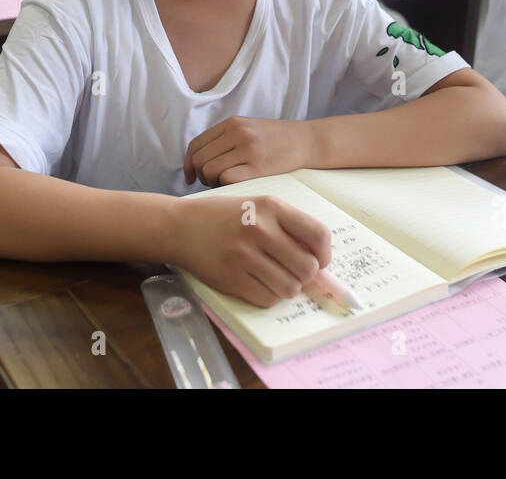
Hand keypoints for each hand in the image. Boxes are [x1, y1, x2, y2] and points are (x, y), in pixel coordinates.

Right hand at [175, 193, 329, 306]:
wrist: (180, 226)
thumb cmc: (224, 217)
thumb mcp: (257, 207)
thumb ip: (287, 225)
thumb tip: (319, 260)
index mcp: (270, 207)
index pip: (318, 235)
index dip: (325, 254)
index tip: (320, 260)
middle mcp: (259, 229)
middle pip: (308, 267)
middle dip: (306, 275)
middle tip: (294, 271)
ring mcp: (244, 255)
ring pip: (289, 287)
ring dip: (287, 287)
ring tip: (274, 277)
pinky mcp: (231, 278)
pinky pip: (267, 299)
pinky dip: (268, 296)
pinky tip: (258, 282)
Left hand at [185, 117, 319, 186]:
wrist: (306, 141)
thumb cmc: (276, 140)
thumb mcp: (248, 129)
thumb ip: (225, 139)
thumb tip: (199, 161)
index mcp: (232, 123)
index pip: (196, 145)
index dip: (188, 164)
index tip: (191, 177)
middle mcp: (237, 133)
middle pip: (199, 159)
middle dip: (200, 175)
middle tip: (210, 183)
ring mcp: (248, 149)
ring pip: (209, 170)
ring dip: (211, 182)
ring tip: (223, 184)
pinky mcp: (259, 166)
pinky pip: (227, 179)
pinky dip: (225, 185)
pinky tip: (234, 186)